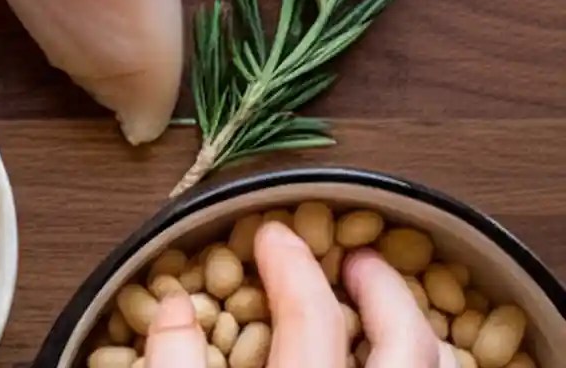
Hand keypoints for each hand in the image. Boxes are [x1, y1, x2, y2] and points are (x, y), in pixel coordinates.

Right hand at [146, 222, 457, 367]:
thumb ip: (172, 365)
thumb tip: (169, 307)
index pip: (311, 319)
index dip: (289, 265)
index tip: (270, 234)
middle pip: (407, 345)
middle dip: (385, 288)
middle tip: (356, 258)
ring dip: (421, 333)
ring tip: (393, 309)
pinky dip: (421, 367)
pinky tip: (399, 364)